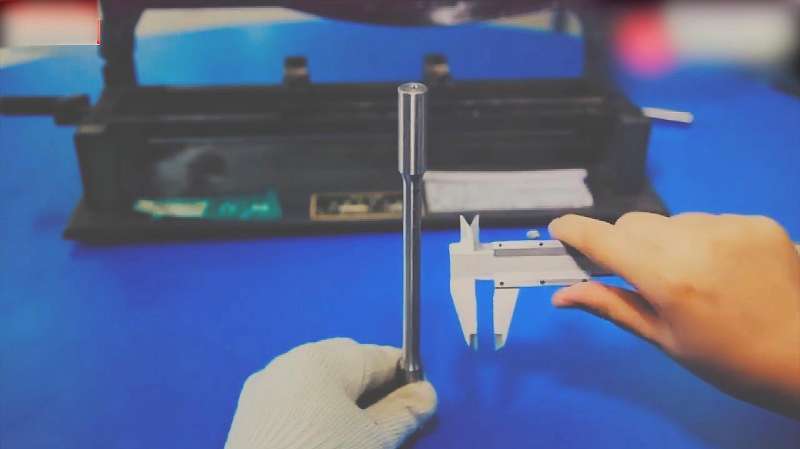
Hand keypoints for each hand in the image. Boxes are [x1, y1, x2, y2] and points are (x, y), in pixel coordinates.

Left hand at [225, 338, 436, 448]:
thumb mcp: (374, 440)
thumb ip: (405, 412)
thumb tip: (426, 393)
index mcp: (322, 358)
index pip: (379, 355)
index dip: (405, 378)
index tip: (418, 404)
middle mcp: (290, 361)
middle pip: (346, 365)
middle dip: (372, 390)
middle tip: (385, 427)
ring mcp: (264, 387)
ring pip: (317, 383)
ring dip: (341, 403)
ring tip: (353, 437)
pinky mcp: (248, 413)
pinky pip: (293, 401)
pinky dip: (313, 414)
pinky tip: (321, 440)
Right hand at [549, 212, 799, 418]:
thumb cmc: (728, 360)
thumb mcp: (665, 339)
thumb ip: (611, 307)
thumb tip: (561, 296)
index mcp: (668, 279)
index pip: (605, 240)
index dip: (576, 231)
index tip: (559, 229)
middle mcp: (696, 242)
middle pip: (634, 223)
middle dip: (624, 244)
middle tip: (637, 274)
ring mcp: (730, 227)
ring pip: (671, 221)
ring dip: (665, 242)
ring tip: (692, 276)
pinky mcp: (756, 222)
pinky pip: (708, 221)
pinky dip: (702, 240)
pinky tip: (722, 268)